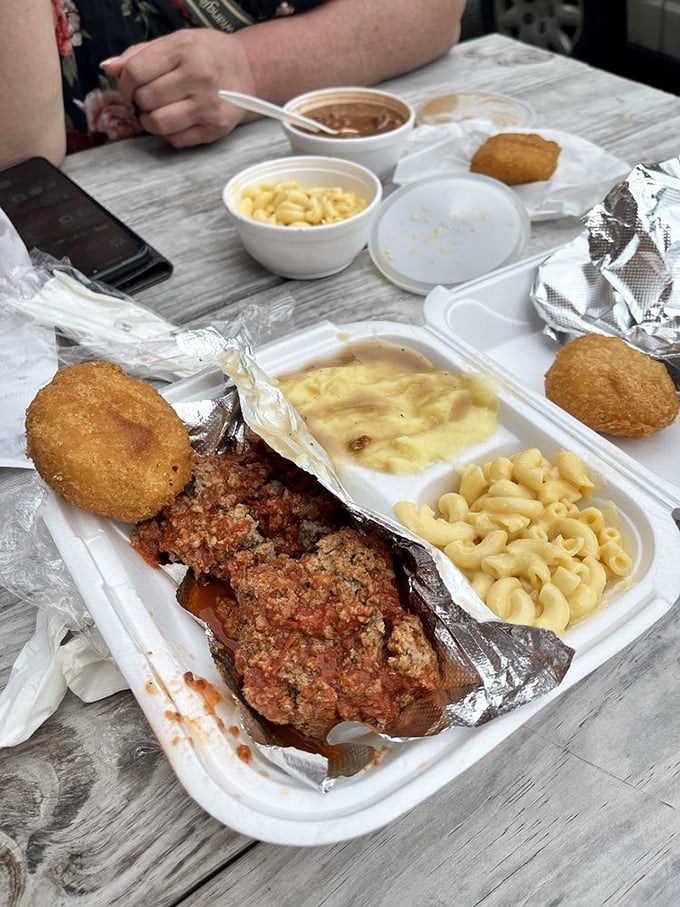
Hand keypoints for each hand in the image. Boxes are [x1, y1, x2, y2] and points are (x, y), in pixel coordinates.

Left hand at [100, 29, 256, 147]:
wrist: (247, 71)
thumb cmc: (206, 54)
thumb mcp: (176, 42)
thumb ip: (140, 54)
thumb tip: (108, 68)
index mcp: (184, 50)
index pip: (136, 72)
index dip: (125, 83)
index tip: (129, 86)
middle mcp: (198, 77)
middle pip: (145, 100)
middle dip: (139, 102)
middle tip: (147, 98)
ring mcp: (208, 106)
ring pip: (158, 123)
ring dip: (149, 121)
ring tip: (156, 112)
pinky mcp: (214, 129)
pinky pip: (176, 140)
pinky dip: (169, 134)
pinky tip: (176, 121)